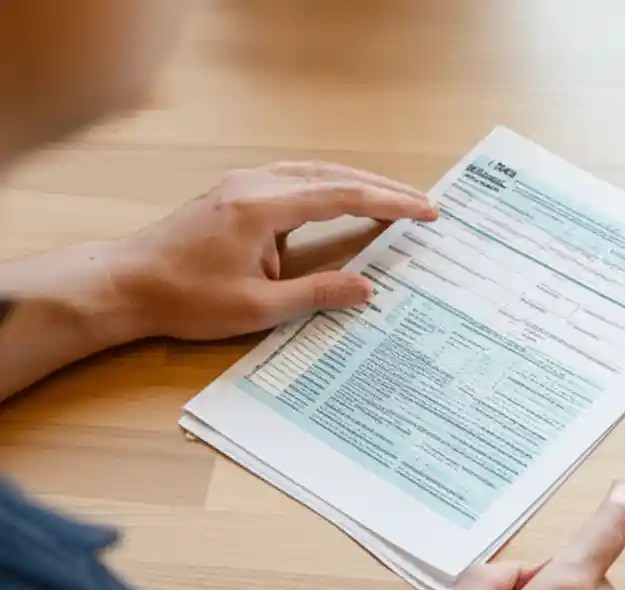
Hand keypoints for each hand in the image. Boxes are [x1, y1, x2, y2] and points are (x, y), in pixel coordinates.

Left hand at [112, 161, 437, 339]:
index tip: (426, 210)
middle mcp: (255, 185)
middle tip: (424, 203)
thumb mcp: (256, 308)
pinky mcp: (235, 193)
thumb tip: (367, 288)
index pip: (341, 197)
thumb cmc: (185, 300)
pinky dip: (329, 187)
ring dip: (356, 184)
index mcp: (263, 208)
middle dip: (382, 188)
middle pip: (333, 176)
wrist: (125, 284)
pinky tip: (343, 201)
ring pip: (314, 173)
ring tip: (393, 201)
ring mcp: (243, 184)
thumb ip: (317, 293)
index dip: (389, 203)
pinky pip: (294, 180)